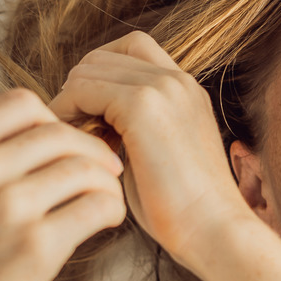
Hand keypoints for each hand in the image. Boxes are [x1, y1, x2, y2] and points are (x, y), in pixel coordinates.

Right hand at [0, 69, 128, 280]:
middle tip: (103, 167)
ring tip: (104, 194)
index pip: (20, 102)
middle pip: (59, 132)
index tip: (63, 142)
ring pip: (85, 166)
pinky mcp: (37, 248)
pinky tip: (105, 220)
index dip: (52, 118)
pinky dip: (110, 209)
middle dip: (89, 146)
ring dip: (105, 178)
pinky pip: (96, 207)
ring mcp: (7, 208)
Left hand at [48, 29, 255, 273]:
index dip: (100, 74)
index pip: (131, 48)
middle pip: (104, 55)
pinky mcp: (143, 105)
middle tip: (68, 127)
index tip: (87, 113)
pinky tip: (68, 142)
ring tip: (66, 137)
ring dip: (69, 99)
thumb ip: (135, 128)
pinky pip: (83, 88)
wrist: (214, 231)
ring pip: (89, 67)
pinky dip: (66, 110)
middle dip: (78, 86)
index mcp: (187, 89)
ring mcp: (163, 87)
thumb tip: (94, 122)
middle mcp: (178, 79)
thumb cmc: (183, 210)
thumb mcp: (160, 154)